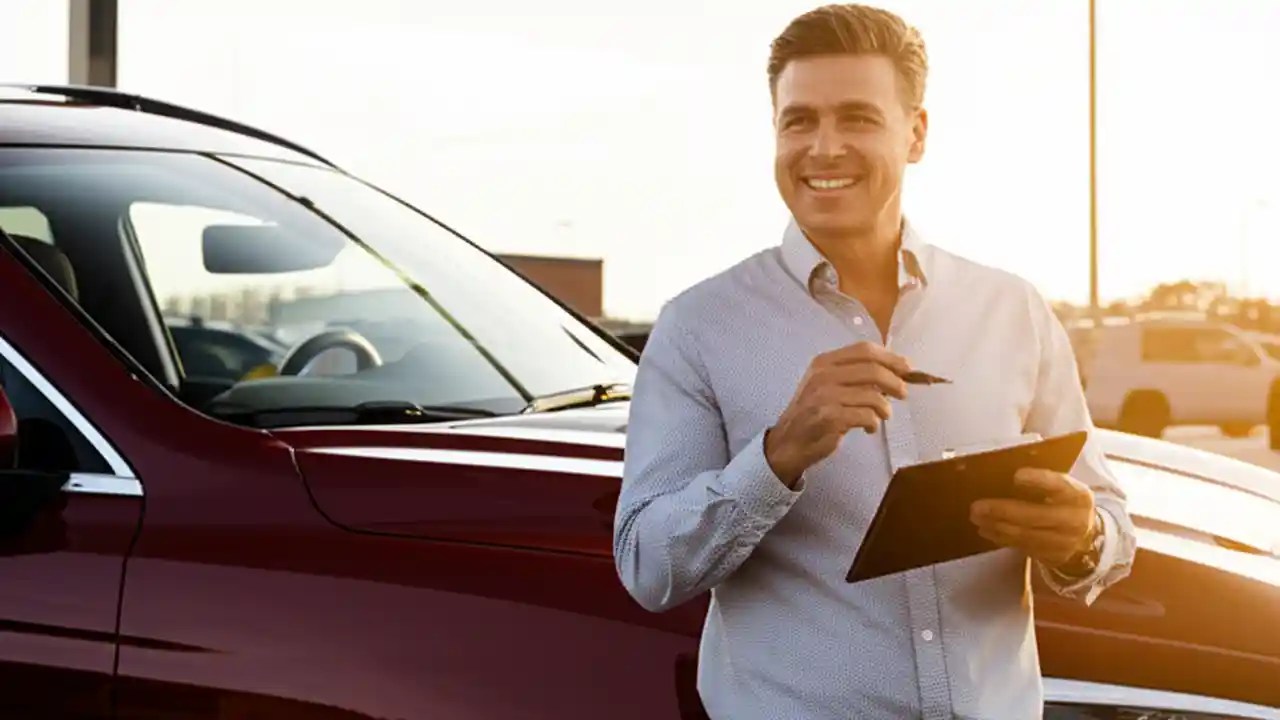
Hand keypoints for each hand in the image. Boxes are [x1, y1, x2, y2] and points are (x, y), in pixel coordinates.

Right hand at [764, 342, 910, 487]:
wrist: (788, 442)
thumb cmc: (813, 413)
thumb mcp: (827, 386)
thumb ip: (854, 376)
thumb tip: (895, 371)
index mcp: (824, 362)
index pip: (864, 350)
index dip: (890, 358)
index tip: (907, 368)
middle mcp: (823, 375)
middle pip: (872, 370)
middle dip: (895, 382)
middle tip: (903, 393)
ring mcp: (825, 396)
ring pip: (872, 395)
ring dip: (885, 408)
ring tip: (883, 415)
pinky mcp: (830, 418)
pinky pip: (866, 416)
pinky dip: (873, 423)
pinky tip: (868, 428)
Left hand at [969, 469, 1096, 567]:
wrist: (1086, 537)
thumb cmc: (1065, 503)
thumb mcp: (1064, 488)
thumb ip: (1042, 480)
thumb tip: (1006, 468)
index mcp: (1077, 495)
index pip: (1059, 486)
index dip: (1039, 480)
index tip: (1017, 476)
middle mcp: (1073, 520)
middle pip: (1034, 516)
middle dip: (1002, 511)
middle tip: (976, 507)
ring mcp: (1063, 542)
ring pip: (1024, 534)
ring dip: (996, 526)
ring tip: (976, 517)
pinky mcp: (1051, 557)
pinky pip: (1021, 546)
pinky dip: (1001, 537)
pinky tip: (986, 529)